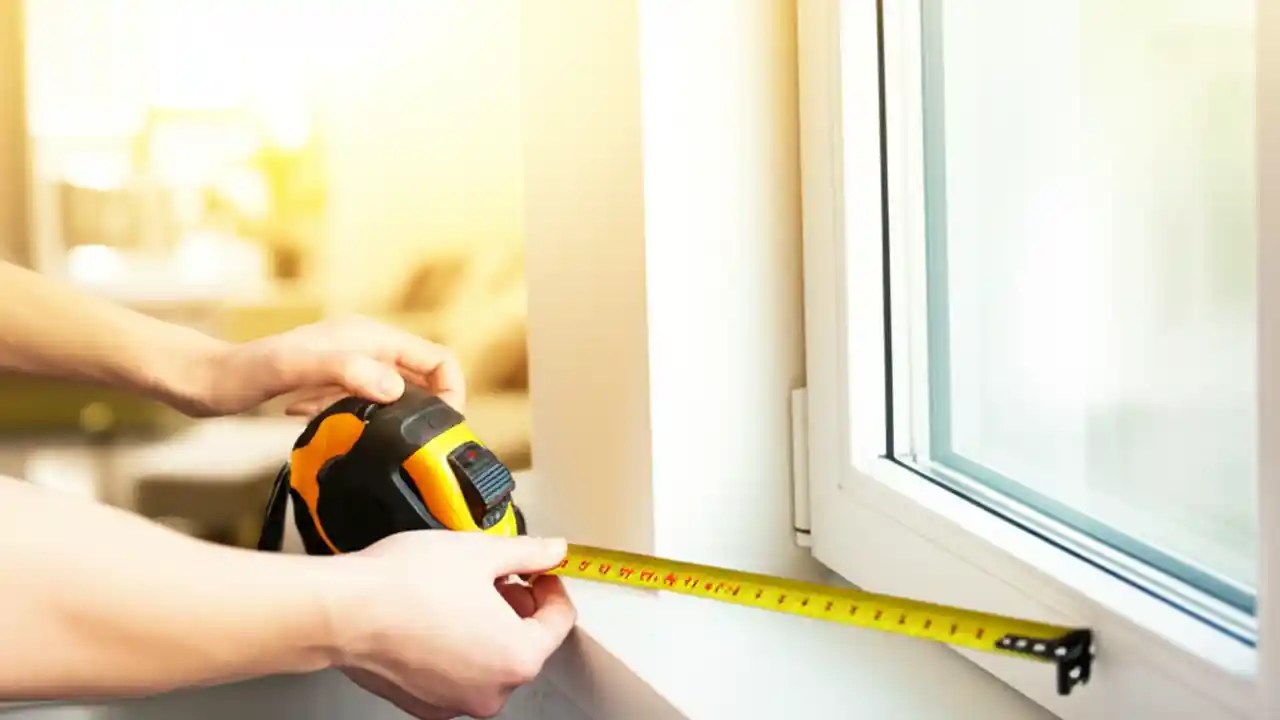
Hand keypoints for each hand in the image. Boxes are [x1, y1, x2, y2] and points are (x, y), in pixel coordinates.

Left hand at [188, 316, 464, 416]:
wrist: (203, 380)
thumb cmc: (244, 373)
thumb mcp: (294, 369)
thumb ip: (346, 371)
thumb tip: (395, 389)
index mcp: (370, 337)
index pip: (438, 358)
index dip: (451, 392)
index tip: (440, 428)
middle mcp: (365, 346)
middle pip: (423, 376)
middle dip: (426, 409)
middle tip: (412, 444)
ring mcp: (349, 364)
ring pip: (398, 391)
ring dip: (394, 416)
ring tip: (372, 437)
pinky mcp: (332, 382)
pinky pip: (368, 401)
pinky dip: (363, 417)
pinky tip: (333, 426)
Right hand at [324, 532, 575, 719]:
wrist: (342, 610)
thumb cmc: (406, 584)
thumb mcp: (481, 552)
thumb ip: (528, 553)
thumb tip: (552, 551)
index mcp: (517, 656)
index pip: (560, 621)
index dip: (552, 587)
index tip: (539, 570)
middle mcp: (491, 690)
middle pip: (525, 644)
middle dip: (517, 607)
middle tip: (496, 576)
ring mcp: (455, 702)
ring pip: (489, 660)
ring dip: (486, 627)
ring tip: (460, 592)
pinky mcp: (424, 704)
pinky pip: (456, 674)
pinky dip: (455, 649)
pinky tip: (436, 617)